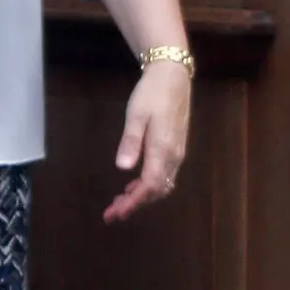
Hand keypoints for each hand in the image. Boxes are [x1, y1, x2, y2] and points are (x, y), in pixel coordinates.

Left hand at [104, 62, 190, 223]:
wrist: (173, 75)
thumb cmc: (152, 93)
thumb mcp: (136, 115)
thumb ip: (131, 142)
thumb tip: (123, 168)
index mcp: (163, 150)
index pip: (149, 186)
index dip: (133, 203)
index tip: (115, 213)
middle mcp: (173, 156)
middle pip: (156, 190)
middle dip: (135, 204)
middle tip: (112, 213)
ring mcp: (177, 152)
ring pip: (161, 185)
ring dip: (142, 196)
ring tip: (120, 202)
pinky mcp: (176, 148)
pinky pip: (164, 175)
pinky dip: (149, 185)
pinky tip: (134, 184)